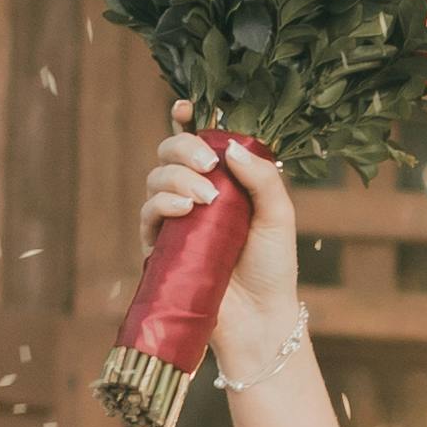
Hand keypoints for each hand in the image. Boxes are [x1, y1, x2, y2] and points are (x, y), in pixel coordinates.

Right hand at [144, 123, 305, 376]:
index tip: (187, 107)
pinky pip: (148, 214)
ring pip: (157, 179)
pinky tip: (184, 210)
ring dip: (177, 179)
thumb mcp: (278, 215)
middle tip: (209, 167)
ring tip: (204, 198)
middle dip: (184, 148)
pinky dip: (162, 204)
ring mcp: (177, 220)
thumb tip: (230, 146)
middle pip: (171, 153)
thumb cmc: (273, 267)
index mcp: (224, 181)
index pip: (199, 142)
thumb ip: (261, 177)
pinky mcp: (161, 247)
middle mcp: (196, 195)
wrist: (260, 319)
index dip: (187, 120)